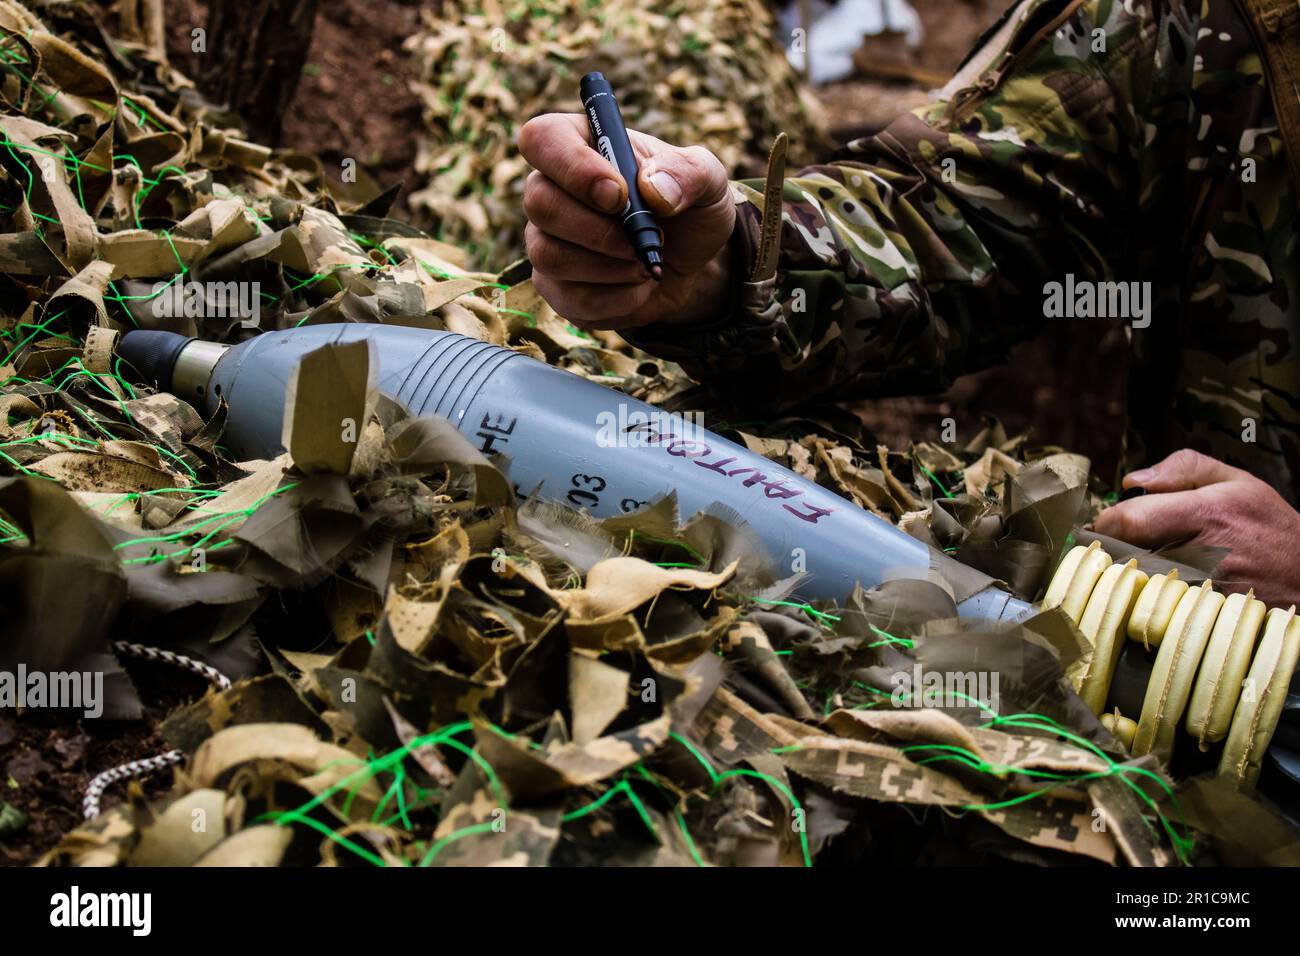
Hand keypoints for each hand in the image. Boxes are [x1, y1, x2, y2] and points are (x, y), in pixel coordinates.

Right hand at [518, 113, 734, 330]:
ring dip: (611, 266)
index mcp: (581, 143)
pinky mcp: (554, 285)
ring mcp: (545, 238)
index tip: (619, 194)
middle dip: (600, 230)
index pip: (543, 139)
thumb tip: (654, 189)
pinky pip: (571, 297)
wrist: (689, 265)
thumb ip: (690, 173)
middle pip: (539, 203)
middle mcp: (551, 188)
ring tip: (646, 262)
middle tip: (644, 238)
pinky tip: (639, 286)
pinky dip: (617, 298)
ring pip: (549, 255)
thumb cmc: (687, 209)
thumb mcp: (708, 181)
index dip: (574, 167)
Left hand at [1093, 449, 1299, 607]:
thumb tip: (1132, 482)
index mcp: (1208, 512)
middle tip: (1118, 543)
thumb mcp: (1237, 482)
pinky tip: (1161, 586)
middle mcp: (1204, 553)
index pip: (1130, 520)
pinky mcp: (1204, 614)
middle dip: (1114, 548)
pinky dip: (1149, 595)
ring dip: (1129, 573)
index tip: (1107, 522)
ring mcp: (1203, 589)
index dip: (1108, 522)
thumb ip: (1183, 469)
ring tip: (1143, 562)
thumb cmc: (1269, 526)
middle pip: (1127, 554)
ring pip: (1137, 581)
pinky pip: (1157, 604)